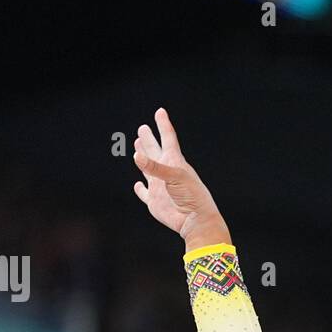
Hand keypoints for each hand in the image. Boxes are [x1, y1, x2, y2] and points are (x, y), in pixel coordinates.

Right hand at [132, 107, 230, 247]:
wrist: (195, 220)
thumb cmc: (191, 196)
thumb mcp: (175, 177)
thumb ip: (156, 167)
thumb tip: (136, 156)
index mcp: (175, 162)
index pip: (168, 138)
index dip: (163, 125)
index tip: (160, 111)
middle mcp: (166, 172)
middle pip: (155, 151)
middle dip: (149, 140)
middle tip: (143, 128)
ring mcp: (160, 187)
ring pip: (148, 168)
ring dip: (143, 158)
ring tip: (138, 146)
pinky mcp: (154, 201)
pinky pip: (144, 193)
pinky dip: (139, 189)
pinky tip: (138, 184)